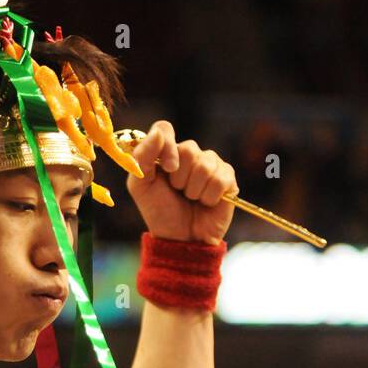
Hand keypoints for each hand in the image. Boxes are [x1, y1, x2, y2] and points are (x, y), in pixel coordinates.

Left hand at [125, 120, 236, 244]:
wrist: (180, 239)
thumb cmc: (160, 213)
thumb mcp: (140, 186)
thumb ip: (142, 157)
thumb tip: (159, 132)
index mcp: (165, 153)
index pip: (165, 129)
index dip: (167, 147)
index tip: (167, 170)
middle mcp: (189, 155)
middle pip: (189, 148)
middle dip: (180, 177)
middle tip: (178, 192)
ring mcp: (210, 164)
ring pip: (205, 164)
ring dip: (194, 190)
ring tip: (191, 199)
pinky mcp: (227, 178)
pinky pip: (221, 178)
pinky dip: (210, 196)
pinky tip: (206, 203)